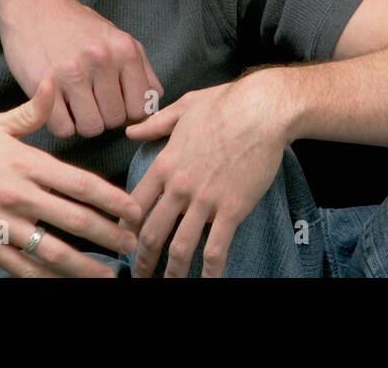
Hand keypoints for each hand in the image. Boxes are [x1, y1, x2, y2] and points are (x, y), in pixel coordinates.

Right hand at [0, 0, 162, 137]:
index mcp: (125, 50)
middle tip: (92, 102)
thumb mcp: (119, 40)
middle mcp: (102, 60)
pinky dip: (62, 125)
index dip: (129, 114)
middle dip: (105, 118)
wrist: (36, 6)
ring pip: (91, 128)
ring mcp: (72, 72)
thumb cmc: (80, 28)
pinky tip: (59, 107)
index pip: (141, 108)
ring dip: (83, 123)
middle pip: (115, 120)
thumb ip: (142, 71)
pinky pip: (63, 129)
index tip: (116, 105)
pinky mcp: (44, 84)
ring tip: (75, 105)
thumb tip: (152, 107)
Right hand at [0, 80, 140, 276]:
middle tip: (133, 244)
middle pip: (75, 219)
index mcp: (27, 164)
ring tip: (108, 274)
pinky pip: (20, 268)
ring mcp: (1, 224)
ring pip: (52, 250)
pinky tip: (64, 284)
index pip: (82, 184)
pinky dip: (45, 279)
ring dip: (84, 265)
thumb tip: (55, 83)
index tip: (135, 211)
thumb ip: (32, 111)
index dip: (114, 200)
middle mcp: (19, 195)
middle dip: (110, 234)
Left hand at [125, 70, 292, 277]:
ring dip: (171, 273)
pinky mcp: (232, 209)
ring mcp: (205, 200)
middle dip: (142, 260)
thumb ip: (155, 124)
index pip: (133, 204)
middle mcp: (179, 187)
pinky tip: (208, 283)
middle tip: (140, 274)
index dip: (125, 228)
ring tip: (168, 284)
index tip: (125, 241)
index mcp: (165, 164)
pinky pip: (216, 249)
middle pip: (151, 233)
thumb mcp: (184, 107)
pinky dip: (209, 272)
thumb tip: (131, 130)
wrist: (262, 108)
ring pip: (179, 248)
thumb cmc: (226, 103)